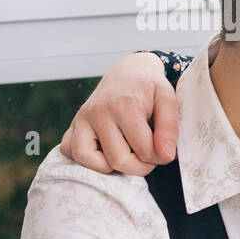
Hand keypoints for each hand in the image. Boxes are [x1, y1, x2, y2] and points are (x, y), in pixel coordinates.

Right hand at [60, 52, 178, 174]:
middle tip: (149, 156)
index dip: (160, 157)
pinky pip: (69, 151)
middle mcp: (97, 112)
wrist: (128, 72)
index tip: (165, 150)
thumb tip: (166, 155)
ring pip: (88, 160)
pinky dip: (86, 159)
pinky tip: (106, 152)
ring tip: (127, 155)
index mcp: (124, 106)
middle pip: (118, 160)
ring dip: (111, 166)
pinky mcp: (72, 125)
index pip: (144, 150)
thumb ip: (170, 128)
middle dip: (140, 166)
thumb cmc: (150, 87)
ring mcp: (81, 119)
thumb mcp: (168, 100)